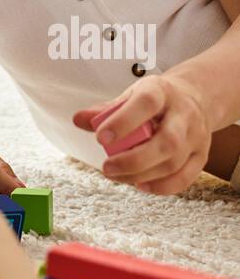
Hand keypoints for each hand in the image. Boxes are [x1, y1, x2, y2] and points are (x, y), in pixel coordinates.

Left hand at [73, 74, 211, 194]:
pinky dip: (162, 186)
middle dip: (134, 159)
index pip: (146, 103)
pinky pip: (186, 177)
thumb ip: (105, 110)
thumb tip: (78, 119)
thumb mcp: (130, 96)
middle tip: (106, 168)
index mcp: (162, 91)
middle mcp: (184, 113)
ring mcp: (197, 136)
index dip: (123, 121)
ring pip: (175, 161)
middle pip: (167, 141)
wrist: (195, 98)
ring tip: (117, 176)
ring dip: (143, 174)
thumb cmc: (155, 100)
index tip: (100, 138)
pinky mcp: (202, 155)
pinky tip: (140, 185)